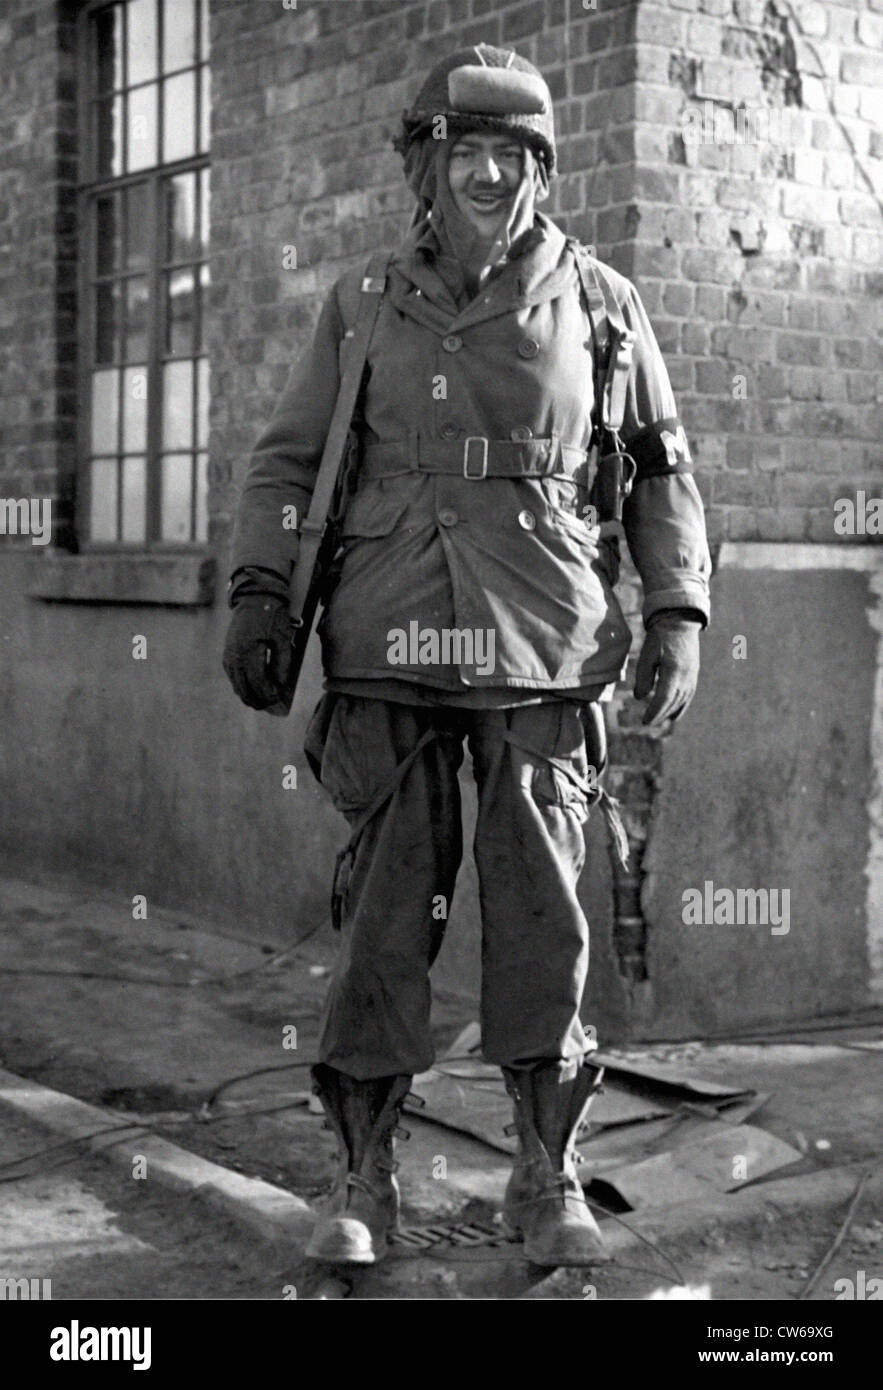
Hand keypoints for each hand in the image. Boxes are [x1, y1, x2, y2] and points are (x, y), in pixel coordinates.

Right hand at [222, 594, 293, 709]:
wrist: (254, 599)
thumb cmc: (272, 617)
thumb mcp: (283, 638)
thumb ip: (282, 664)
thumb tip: (279, 685)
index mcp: (248, 651)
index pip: (258, 683)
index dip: (268, 694)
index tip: (278, 700)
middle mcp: (234, 657)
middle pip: (244, 689)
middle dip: (259, 700)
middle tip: (271, 705)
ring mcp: (228, 657)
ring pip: (237, 686)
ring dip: (249, 696)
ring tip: (263, 701)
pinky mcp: (227, 655)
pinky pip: (233, 677)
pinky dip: (242, 686)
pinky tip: (253, 690)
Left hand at [633, 615, 700, 726]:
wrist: (680, 622)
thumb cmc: (660, 637)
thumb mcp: (647, 655)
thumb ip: (643, 677)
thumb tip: (640, 697)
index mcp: (674, 671)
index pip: (664, 698)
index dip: (654, 711)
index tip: (645, 721)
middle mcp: (686, 676)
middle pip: (673, 702)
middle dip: (660, 714)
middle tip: (647, 723)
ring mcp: (692, 676)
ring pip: (682, 700)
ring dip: (670, 712)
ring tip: (658, 720)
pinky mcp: (694, 674)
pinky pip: (689, 695)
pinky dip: (681, 707)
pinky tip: (674, 715)